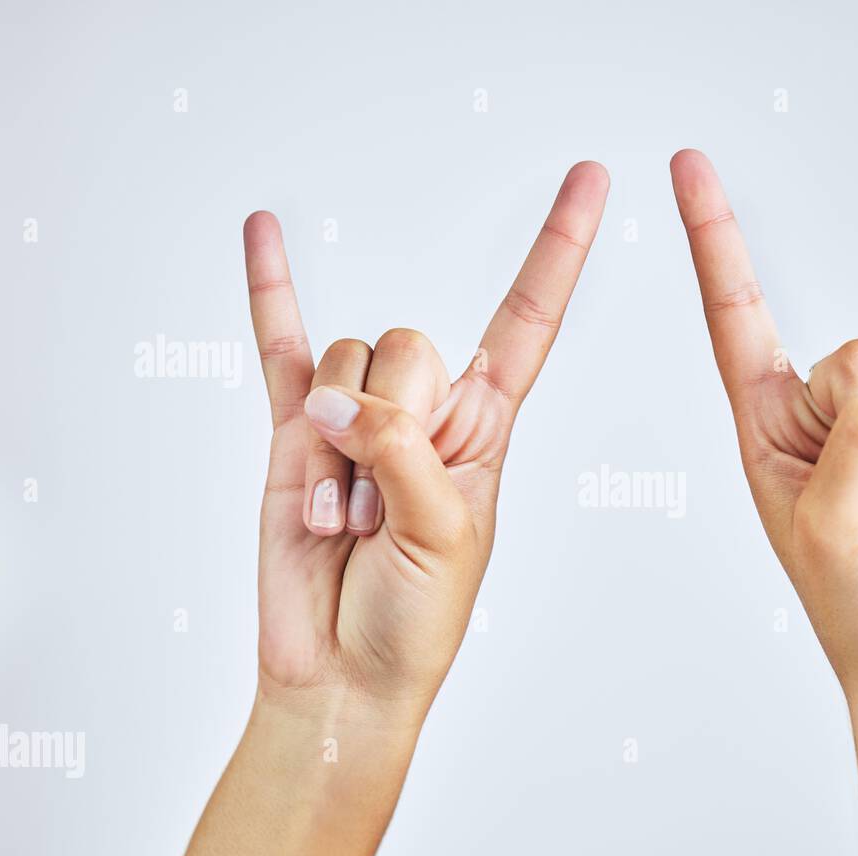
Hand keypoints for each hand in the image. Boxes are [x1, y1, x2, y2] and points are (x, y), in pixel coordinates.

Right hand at [245, 162, 608, 716]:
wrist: (345, 675)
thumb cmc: (417, 619)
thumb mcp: (445, 535)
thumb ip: (401, 451)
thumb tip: (333, 397)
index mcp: (484, 429)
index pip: (527, 322)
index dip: (559, 252)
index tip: (593, 179)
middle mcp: (424, 412)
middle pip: (406, 343)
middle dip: (389, 421)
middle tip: (382, 507)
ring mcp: (354, 418)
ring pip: (340, 365)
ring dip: (332, 453)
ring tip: (342, 520)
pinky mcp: (292, 436)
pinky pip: (279, 348)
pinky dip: (270, 292)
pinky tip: (264, 233)